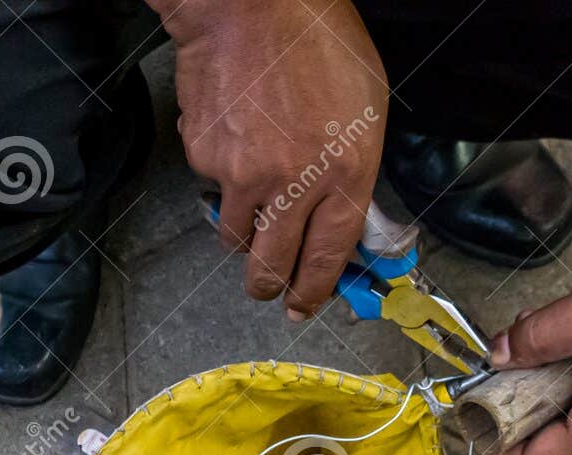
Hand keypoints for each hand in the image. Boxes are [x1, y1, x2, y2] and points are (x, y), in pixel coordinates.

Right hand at [162, 0, 387, 316]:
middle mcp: (294, 184)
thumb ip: (355, 170)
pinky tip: (236, 135)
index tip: (301, 308)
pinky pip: (213, 186)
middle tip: (268, 289)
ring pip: (236, 236)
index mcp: (345, 172)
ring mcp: (244, 175)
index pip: (328, 257)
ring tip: (254, 199)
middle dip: (268, 287)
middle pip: (271, 267)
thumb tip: (343, 222)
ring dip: (244, 232)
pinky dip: (222, 173)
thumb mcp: (366, 108)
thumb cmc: (319, 42)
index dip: (313, 292)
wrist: (251, 5)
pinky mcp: (205, 159)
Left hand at [489, 252, 571, 454]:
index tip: (465, 410)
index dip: (490, 440)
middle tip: (496, 372)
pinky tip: (569, 358)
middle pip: (546, 452)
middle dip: (514, 416)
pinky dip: (571, 396)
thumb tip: (496, 353)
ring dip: (543, 403)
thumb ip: (542, 333)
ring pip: (570, 435)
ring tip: (532, 358)